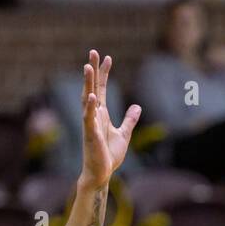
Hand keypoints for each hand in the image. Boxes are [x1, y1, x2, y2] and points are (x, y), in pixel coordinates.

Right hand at [81, 50, 140, 187]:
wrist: (101, 173)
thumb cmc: (109, 155)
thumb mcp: (123, 134)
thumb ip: (129, 120)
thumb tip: (137, 107)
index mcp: (101, 114)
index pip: (102, 89)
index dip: (104, 74)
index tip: (108, 58)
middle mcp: (94, 115)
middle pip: (92, 88)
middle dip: (93, 70)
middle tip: (93, 51)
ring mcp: (90, 124)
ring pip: (87, 99)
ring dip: (87, 83)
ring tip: (87, 67)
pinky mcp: (90, 135)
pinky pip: (89, 119)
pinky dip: (90, 108)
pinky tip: (92, 96)